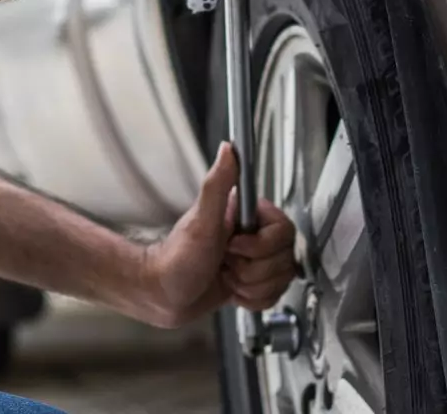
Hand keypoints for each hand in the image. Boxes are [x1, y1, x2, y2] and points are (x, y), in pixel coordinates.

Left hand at [131, 143, 298, 328]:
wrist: (162, 295)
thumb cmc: (176, 258)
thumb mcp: (200, 221)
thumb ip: (217, 184)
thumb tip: (229, 148)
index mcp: (246, 215)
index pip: (283, 232)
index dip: (261, 247)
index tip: (233, 248)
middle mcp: (253, 234)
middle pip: (284, 259)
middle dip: (254, 271)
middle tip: (226, 264)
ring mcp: (254, 259)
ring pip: (281, 279)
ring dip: (251, 286)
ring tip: (226, 277)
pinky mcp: (252, 281)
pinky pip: (273, 295)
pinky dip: (252, 299)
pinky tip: (231, 291)